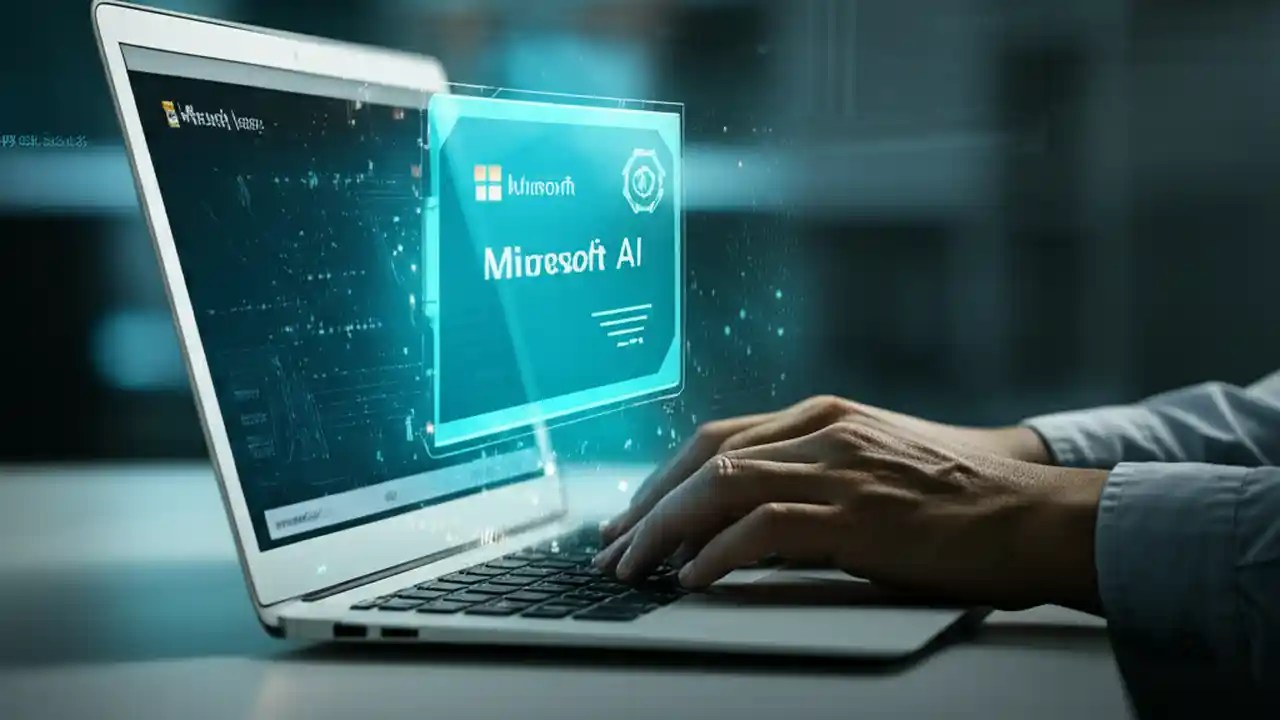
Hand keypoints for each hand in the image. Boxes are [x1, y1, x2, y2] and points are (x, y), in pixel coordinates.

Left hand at [602, 395, 1051, 544]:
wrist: (1031, 510)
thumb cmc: (956, 496)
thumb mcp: (874, 465)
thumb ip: (814, 474)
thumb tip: (742, 518)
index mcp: (823, 415)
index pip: (718, 438)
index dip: (665, 477)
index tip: (633, 514)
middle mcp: (822, 431)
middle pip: (706, 457)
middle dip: (650, 505)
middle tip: (614, 546)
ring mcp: (839, 468)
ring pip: (723, 485)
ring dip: (667, 529)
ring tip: (636, 567)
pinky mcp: (858, 513)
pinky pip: (765, 527)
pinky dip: (719, 553)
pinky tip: (695, 577)